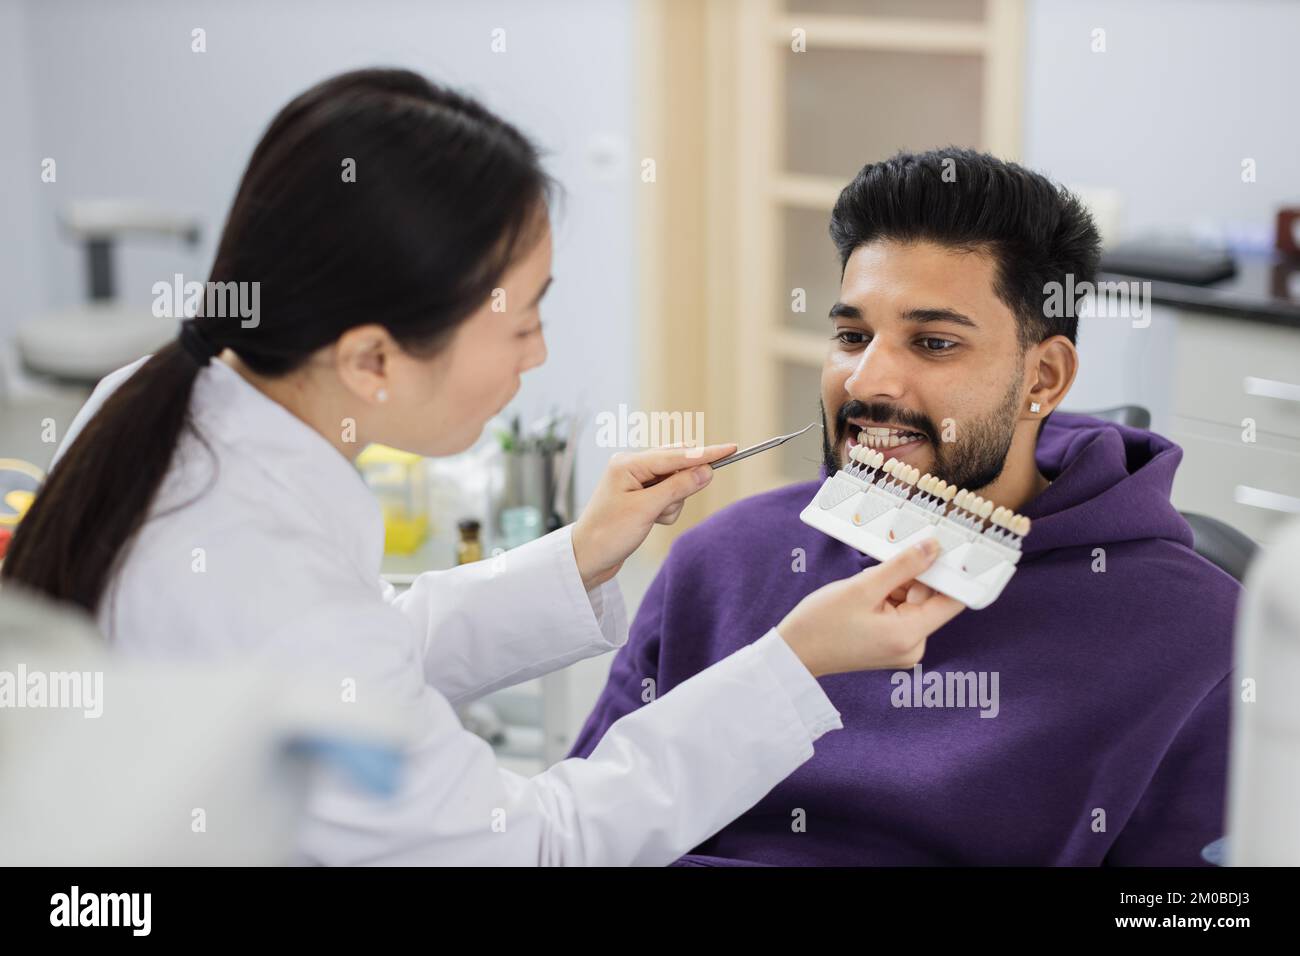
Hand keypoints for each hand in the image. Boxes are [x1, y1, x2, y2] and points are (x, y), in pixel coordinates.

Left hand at [571, 443, 736, 589]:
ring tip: (653, 519)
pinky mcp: (640, 495)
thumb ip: (677, 488)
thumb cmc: (608, 534)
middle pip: (677, 465)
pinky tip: (651, 522)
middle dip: (682, 487)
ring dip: (673, 503)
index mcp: (628, 463)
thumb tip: (706, 472)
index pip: (676, 455)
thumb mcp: (646, 510)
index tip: (732, 448)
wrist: (587, 559)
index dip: (706, 454)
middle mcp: (632, 466)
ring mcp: (636, 481)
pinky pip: (668, 496)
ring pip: (675, 483)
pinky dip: (667, 510)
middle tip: (665, 508)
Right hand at [776, 538, 964, 677]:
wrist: (794, 653)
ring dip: (897, 586)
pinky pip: (901, 613)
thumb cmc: (822, 623)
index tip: (949, 549)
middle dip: (913, 577)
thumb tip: (933, 548)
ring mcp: (902, 648)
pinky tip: (866, 594)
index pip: (952, 601)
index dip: (954, 574)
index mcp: (909, 635)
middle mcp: (912, 647)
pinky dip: (889, 597)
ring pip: (914, 603)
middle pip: (931, 600)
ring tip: (867, 584)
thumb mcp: (863, 587)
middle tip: (887, 562)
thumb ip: (903, 566)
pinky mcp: (891, 645)